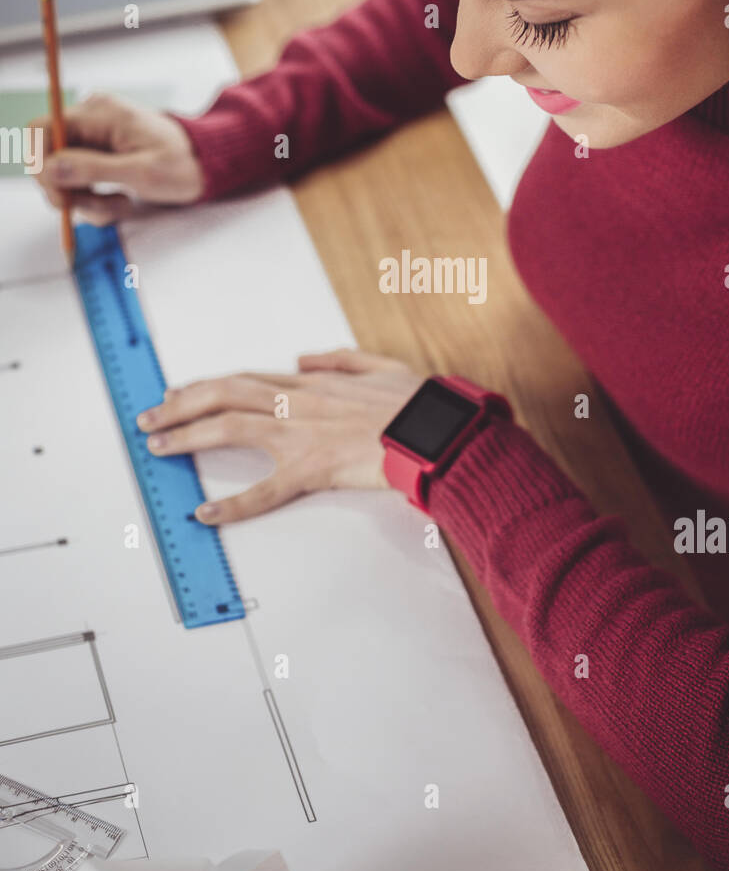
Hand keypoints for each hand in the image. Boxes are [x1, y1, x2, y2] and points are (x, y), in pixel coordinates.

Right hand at [30, 93, 204, 223]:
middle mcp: (90, 121)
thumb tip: (51, 168)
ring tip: (121, 203)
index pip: (42, 129)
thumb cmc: (184, 163)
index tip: (61, 195)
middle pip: (49, 158)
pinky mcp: (98, 158)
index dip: (41, 164)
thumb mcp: (141, 171)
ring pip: (64, 177)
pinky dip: (97, 201)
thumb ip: (93, 169)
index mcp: (98, 113)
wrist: (206, 165)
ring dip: (88, 201)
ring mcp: (93, 140)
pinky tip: (121, 201)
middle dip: (69, 191)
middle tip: (96, 206)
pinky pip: (81, 184)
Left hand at [136, 348, 424, 523]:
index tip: (179, 393)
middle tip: (150, 417)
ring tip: (158, 446)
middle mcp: (299, 402)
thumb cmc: (417, 405)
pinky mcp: (314, 469)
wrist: (437, 431)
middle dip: (180, 403)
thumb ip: (340, 359)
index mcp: (313, 383)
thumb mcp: (381, 366)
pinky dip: (233, 505)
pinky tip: (206, 513)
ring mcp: (302, 434)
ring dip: (188, 434)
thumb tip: (305, 358)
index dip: (208, 386)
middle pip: (225, 393)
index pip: (246, 378)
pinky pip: (265, 491)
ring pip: (231, 426)